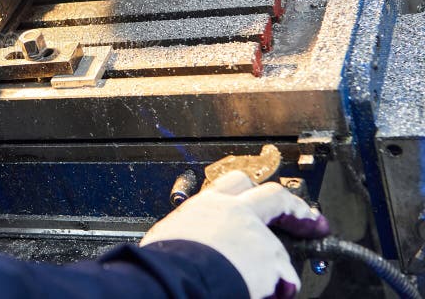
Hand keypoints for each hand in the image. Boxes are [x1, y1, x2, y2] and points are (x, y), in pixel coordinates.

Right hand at [141, 171, 329, 298]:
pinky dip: (282, 286)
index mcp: (206, 204)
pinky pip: (286, 275)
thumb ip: (189, 232)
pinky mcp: (269, 259)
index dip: (252, 189)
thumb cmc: (165, 260)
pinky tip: (278, 293)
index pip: (234, 184)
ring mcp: (255, 234)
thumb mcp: (170, 236)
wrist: (174, 274)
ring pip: (280, 243)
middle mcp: (233, 211)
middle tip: (307, 218)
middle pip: (273, 195)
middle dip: (292, 206)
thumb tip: (185, 244)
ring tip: (281, 280)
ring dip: (281, 260)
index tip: (262, 195)